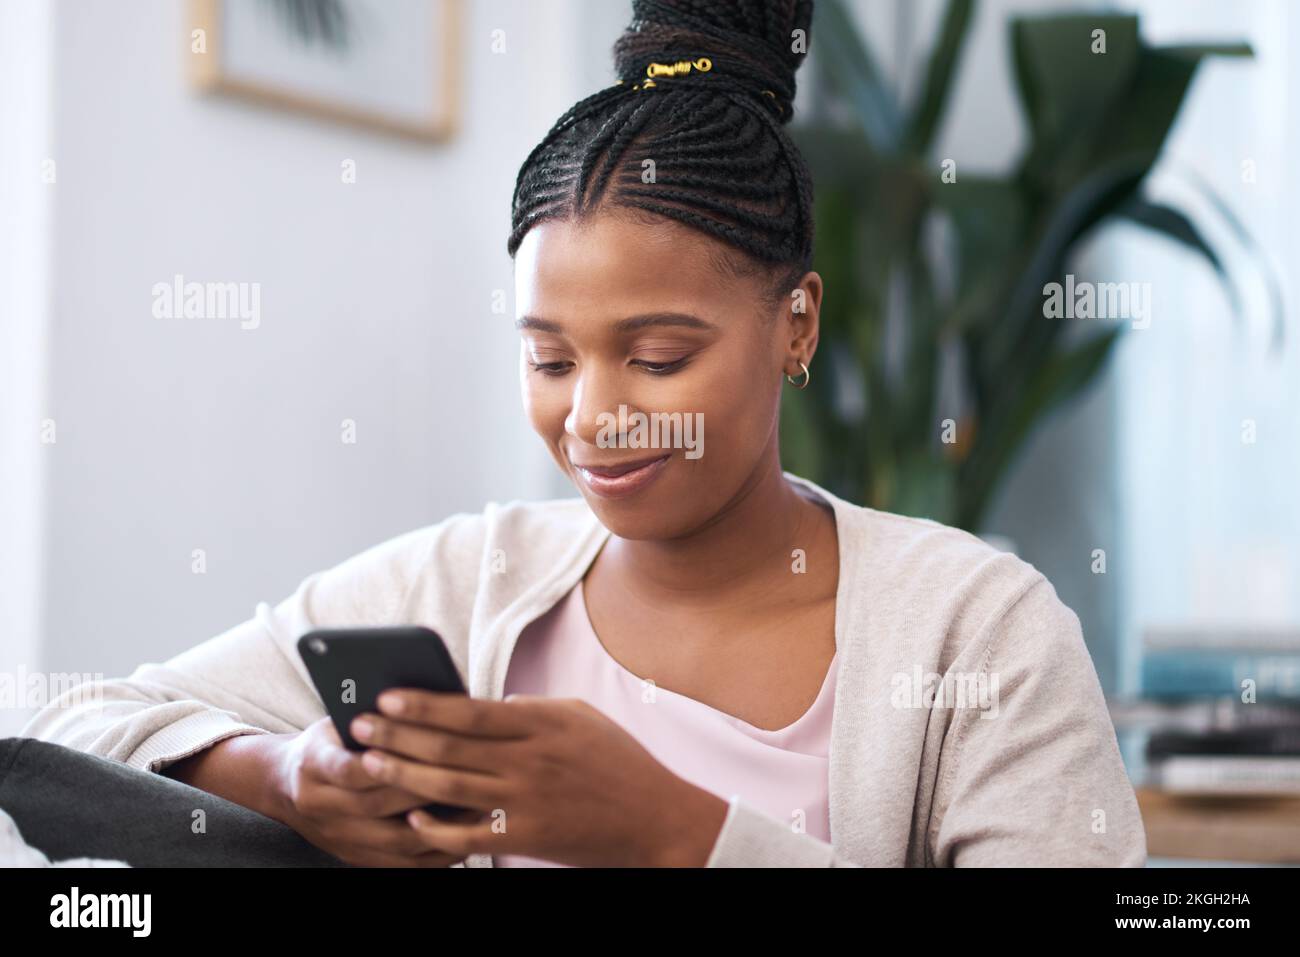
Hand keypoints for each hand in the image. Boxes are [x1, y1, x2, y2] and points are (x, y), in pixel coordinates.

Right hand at [269, 716, 468, 866]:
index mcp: (313, 764)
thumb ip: (372, 716)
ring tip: (474, 810)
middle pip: (376, 805)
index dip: (389, 761)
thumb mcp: (336, 722)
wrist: (282, 786)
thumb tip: (430, 700)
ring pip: (392, 841)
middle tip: (468, 780)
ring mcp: (335, 837)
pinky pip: (398, 865)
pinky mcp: (352, 857)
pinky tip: (461, 838)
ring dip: (437, 828)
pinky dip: (433, 853)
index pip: (351, 768)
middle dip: (424, 792)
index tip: (430, 751)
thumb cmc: (327, 742)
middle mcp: (319, 805)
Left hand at [350, 691, 729, 866]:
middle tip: (358, 727)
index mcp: (542, 724)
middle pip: (448, 748)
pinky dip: (435, 827)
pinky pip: (468, 835)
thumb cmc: (617, 762)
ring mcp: (526, 802)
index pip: (468, 711)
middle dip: (396, 736)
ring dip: (402, 775)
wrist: (656, 819)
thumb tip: (490, 705)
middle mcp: (529, 761)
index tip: (386, 696)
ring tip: (369, 764)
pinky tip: (410, 816)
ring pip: (449, 788)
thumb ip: (532, 709)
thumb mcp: (580, 718)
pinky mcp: (526, 838)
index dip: (422, 704)